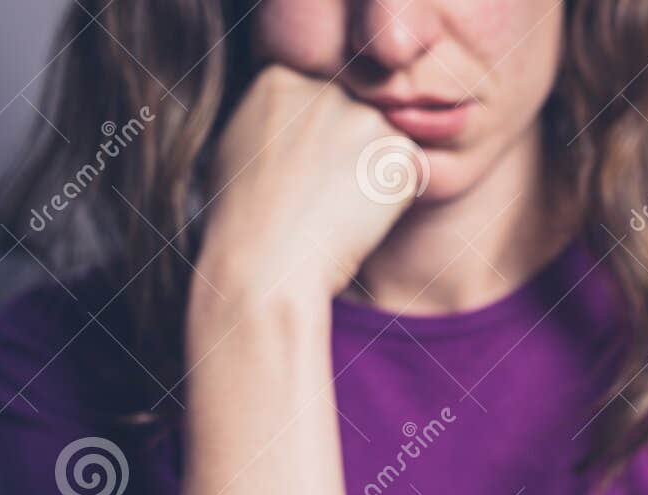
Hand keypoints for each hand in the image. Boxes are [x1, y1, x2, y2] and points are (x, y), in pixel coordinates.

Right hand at [196, 66, 424, 303]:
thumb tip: (293, 125)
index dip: (317, 149)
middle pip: (354, 120)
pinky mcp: (398, 149)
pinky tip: (358, 220)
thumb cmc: (244, 225)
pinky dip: (394, 202)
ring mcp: (364, 113)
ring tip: (335, 213)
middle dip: (348, 159)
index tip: (302, 180)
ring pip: (384, 146)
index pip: (319, 104)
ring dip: (371, 180)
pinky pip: (409, 174)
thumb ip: (272, 123)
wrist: (266, 263)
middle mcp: (324, 85)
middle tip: (322, 202)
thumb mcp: (238, 151)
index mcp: (279, 77)